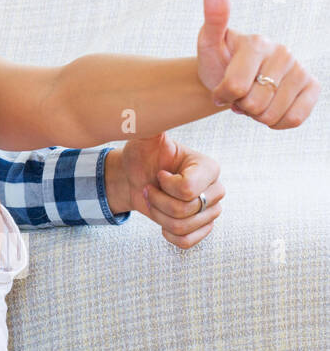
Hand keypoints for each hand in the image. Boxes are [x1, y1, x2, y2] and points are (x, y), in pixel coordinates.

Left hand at [119, 133, 222, 248]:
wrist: (134, 177)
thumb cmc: (141, 155)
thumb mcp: (144, 138)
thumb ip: (152, 123)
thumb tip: (152, 109)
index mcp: (209, 167)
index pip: (189, 190)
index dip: (165, 186)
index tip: (158, 173)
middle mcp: (216, 189)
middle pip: (186, 210)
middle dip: (158, 201)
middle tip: (150, 188)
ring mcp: (211, 210)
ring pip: (184, 227)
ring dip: (159, 216)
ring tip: (154, 200)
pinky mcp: (203, 228)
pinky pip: (187, 241)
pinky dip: (168, 233)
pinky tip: (162, 219)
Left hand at [196, 0, 319, 127]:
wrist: (234, 78)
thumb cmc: (218, 61)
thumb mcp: (208, 42)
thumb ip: (212, 14)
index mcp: (257, 42)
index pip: (235, 87)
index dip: (222, 95)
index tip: (219, 88)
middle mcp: (284, 52)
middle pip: (254, 103)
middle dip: (240, 105)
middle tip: (237, 93)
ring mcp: (300, 69)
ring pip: (271, 114)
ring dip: (255, 115)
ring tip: (251, 97)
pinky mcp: (313, 86)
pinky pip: (293, 120)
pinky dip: (275, 123)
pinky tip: (268, 108)